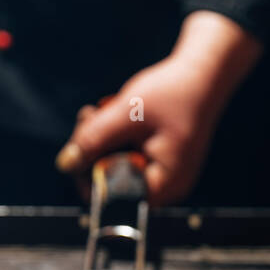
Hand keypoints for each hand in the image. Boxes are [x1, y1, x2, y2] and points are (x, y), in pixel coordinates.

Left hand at [55, 11, 261, 205]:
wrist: (205, 72)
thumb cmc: (174, 92)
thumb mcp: (127, 113)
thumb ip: (94, 139)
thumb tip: (64, 164)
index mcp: (164, 183)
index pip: (113, 197)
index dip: (90, 175)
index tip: (79, 144)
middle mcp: (165, 186)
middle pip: (112, 183)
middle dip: (94, 151)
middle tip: (89, 115)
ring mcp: (163, 173)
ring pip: (117, 167)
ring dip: (103, 139)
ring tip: (103, 109)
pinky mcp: (159, 159)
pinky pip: (128, 156)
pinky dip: (117, 137)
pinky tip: (117, 114)